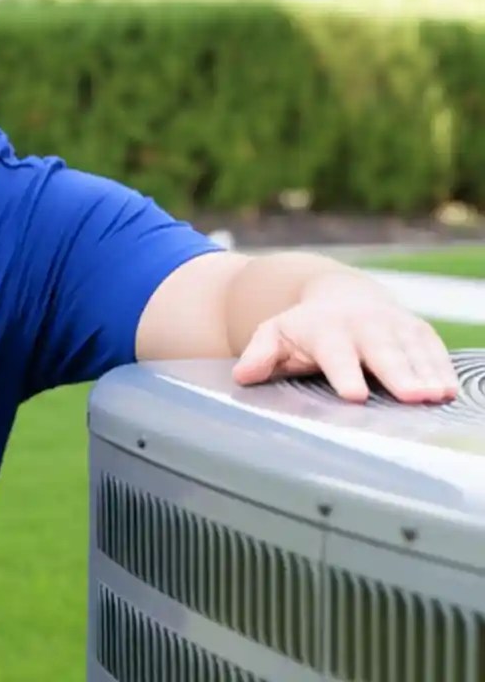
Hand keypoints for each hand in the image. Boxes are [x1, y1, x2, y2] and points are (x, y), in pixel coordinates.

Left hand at [231, 282, 458, 403]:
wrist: (341, 296)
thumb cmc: (303, 327)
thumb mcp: (273, 335)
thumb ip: (259, 355)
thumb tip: (241, 376)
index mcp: (325, 329)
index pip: (336, 354)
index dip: (345, 373)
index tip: (354, 395)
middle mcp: (363, 325)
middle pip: (382, 352)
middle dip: (398, 373)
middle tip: (413, 397)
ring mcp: (393, 325)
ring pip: (412, 349)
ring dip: (427, 372)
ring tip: (438, 396)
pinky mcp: (416, 329)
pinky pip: (432, 347)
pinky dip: (442, 366)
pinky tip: (450, 390)